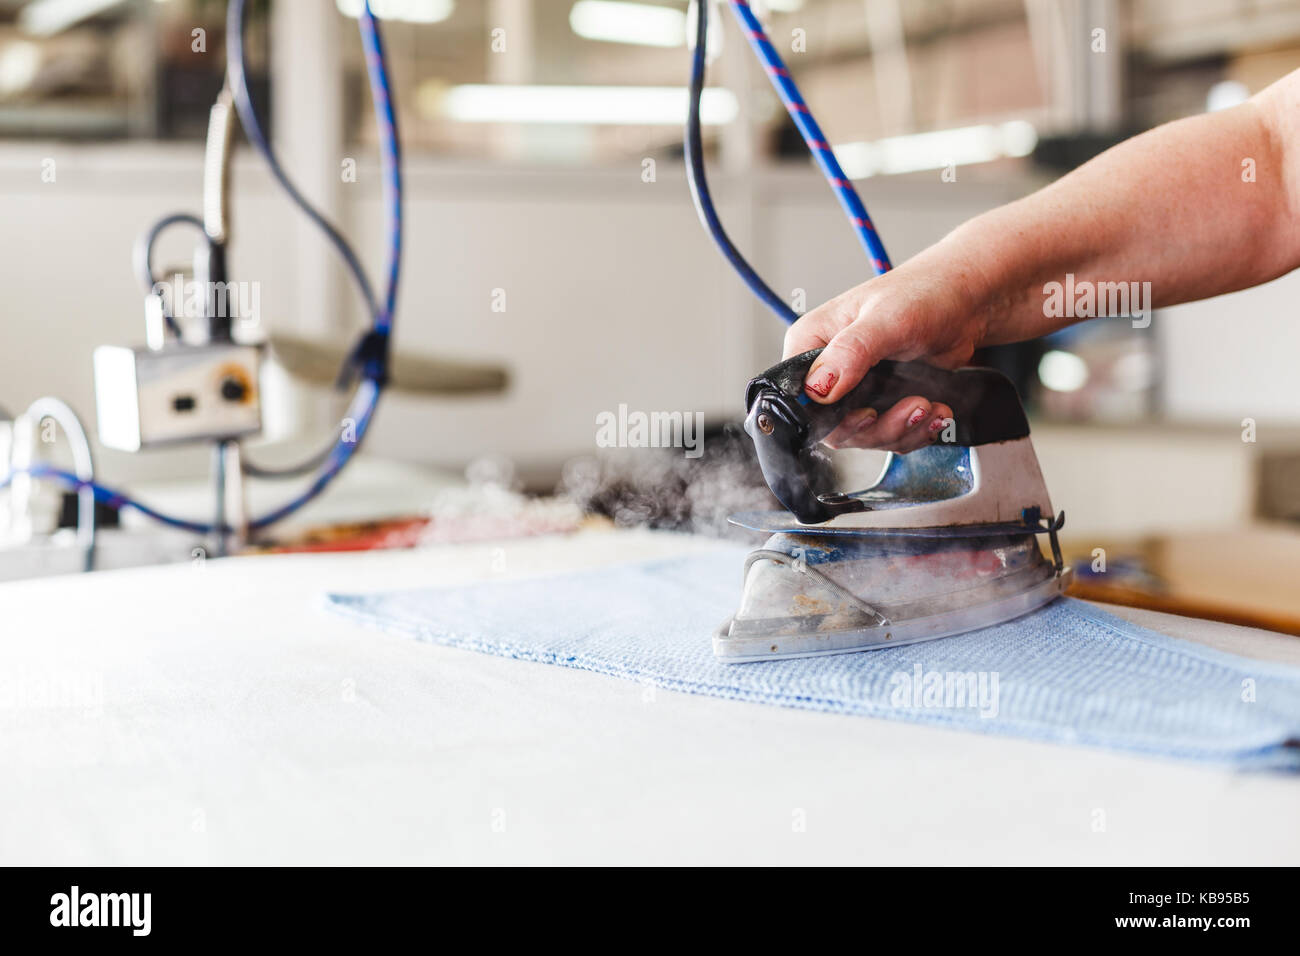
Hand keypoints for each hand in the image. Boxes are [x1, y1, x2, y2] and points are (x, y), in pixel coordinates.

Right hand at [782, 260, 989, 451]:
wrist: (966, 302)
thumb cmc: (925, 293)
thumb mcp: (886, 319)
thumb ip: (850, 351)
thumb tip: (817, 386)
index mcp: (813, 342)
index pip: (797, 396)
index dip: (826, 416)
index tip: (865, 413)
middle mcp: (829, 369)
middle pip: (832, 426)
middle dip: (876, 428)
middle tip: (911, 407)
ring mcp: (856, 388)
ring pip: (863, 436)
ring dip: (901, 430)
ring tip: (928, 407)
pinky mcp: (882, 401)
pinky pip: (888, 435)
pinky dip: (914, 431)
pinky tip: (934, 412)